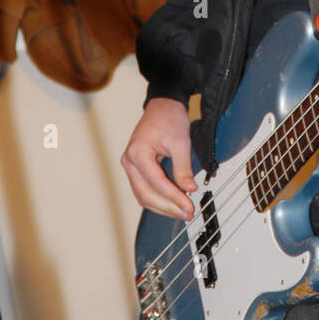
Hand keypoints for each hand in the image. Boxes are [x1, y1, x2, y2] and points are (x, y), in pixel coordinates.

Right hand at [121, 97, 197, 218]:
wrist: (162, 106)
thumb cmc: (169, 118)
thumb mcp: (181, 142)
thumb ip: (183, 168)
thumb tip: (189, 189)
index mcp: (138, 153)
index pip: (156, 183)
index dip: (173, 198)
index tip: (188, 206)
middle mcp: (129, 161)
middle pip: (146, 194)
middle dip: (167, 207)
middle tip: (187, 213)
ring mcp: (130, 166)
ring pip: (143, 196)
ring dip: (162, 207)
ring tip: (181, 212)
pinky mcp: (135, 168)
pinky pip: (143, 190)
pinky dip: (157, 199)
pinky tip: (171, 204)